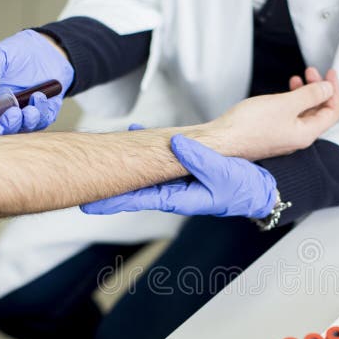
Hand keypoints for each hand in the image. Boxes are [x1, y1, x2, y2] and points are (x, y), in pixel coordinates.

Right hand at [0, 30, 74, 136]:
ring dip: (28, 119)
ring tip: (34, 98)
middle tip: (14, 113)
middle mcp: (3, 111)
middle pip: (2, 132)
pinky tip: (41, 95)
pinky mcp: (42, 115)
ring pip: (23, 129)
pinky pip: (42, 122)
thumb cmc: (18, 52)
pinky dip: (42, 111)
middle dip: (8, 126)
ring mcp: (23, 115)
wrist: (47, 50)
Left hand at [82, 130, 276, 216]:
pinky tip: (136, 133)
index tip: (90, 205)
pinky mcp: (186, 166)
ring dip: (125, 163)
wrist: (260, 187)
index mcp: (181, 197)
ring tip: (102, 154)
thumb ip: (198, 159)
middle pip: (135, 187)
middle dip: (109, 184)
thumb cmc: (244, 187)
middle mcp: (174, 189)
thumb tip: (171, 142)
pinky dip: (147, 144)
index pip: (140, 198)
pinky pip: (159, 156)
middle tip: (79, 181)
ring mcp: (178, 178)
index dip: (115, 199)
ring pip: (145, 170)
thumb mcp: (223, 174)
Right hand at [210, 68, 338, 160]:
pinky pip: (289, 117)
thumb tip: (327, 89)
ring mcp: (283, 138)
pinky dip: (291, 102)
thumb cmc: (248, 127)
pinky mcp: (271, 135)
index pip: (331, 112)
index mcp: (305, 134)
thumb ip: (309, 95)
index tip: (330, 74)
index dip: (333, 91)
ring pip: (302, 114)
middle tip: (312, 72)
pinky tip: (283, 94)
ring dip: (304, 94)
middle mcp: (296, 139)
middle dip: (318, 90)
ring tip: (297, 79)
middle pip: (318, 113)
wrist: (221, 141)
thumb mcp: (285, 104)